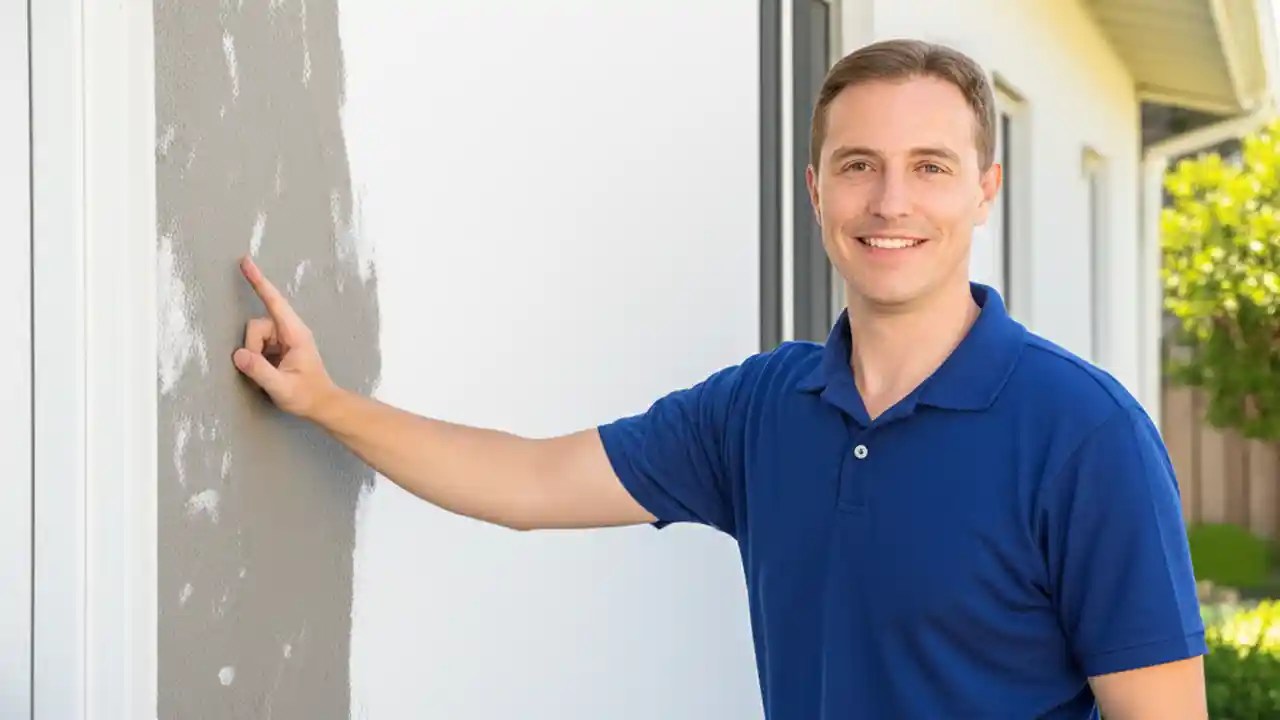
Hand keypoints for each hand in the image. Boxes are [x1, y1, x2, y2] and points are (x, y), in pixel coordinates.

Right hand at [232, 255, 338, 419]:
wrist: (321, 404)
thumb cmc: (307, 396)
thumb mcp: (282, 388)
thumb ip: (260, 371)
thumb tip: (238, 355)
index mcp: (296, 333)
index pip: (274, 302)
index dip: (259, 281)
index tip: (246, 262)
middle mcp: (290, 331)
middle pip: (256, 326)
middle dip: (252, 348)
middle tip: (265, 372)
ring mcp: (283, 338)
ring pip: (253, 337)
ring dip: (255, 356)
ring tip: (271, 374)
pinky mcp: (278, 346)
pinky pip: (256, 346)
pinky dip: (257, 359)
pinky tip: (270, 372)